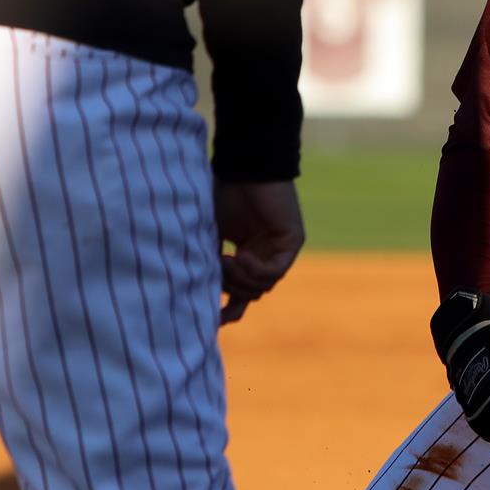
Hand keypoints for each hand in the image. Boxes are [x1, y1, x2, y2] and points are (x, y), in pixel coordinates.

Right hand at [213, 177, 304, 323]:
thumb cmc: (222, 193)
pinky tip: (242, 256)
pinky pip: (274, 271)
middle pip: (250, 292)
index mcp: (246, 253)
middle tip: (215, 269)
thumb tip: (198, 299)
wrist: (243, 168)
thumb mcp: (210, 236)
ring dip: (240, 278)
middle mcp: (264, 254)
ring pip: (262, 286)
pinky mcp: (291, 241)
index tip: (214, 321)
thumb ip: (209, 264)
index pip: (243, 292)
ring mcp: (279, 249)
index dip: (230, 309)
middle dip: (230, 288)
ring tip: (224, 260)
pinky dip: (256, 269)